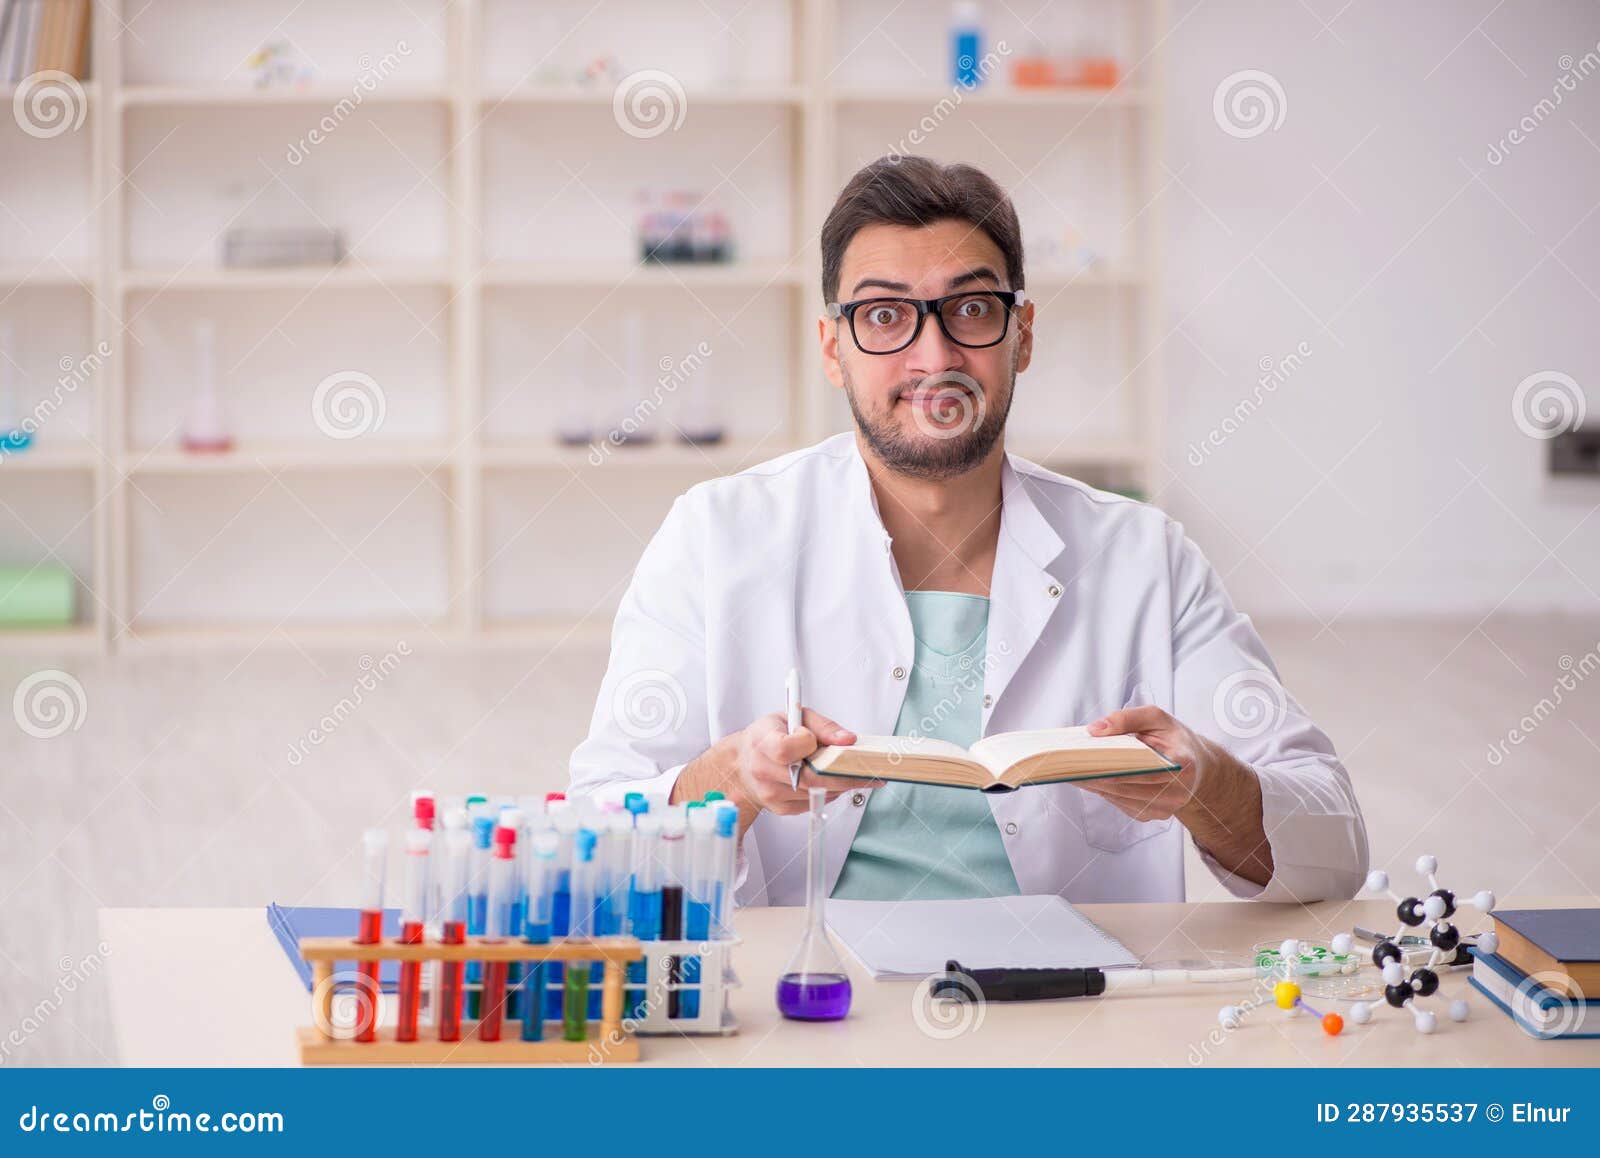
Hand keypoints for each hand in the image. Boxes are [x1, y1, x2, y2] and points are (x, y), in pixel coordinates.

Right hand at [673, 709, 878, 823]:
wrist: (743, 764)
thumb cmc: (771, 735)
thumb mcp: (793, 717)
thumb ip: (823, 726)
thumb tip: (849, 740)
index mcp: (763, 742)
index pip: (785, 749)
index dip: (804, 744)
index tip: (814, 738)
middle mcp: (763, 771)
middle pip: (809, 778)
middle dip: (844, 775)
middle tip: (869, 770)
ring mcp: (770, 793)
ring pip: (816, 793)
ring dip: (840, 785)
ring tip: (855, 773)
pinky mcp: (780, 809)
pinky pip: (813, 803)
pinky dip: (828, 792)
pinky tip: (832, 781)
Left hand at [1083, 705, 1272, 884]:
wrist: (1198, 765)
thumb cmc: (1174, 738)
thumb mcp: (1156, 718)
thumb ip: (1126, 718)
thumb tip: (1094, 730)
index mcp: (1182, 764)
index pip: (1142, 769)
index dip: (1111, 765)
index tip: (1083, 759)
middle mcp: (1178, 792)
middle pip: (1126, 785)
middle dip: (1095, 774)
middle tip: (1066, 765)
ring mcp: (1165, 808)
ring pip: (1120, 797)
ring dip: (1094, 784)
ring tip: (1070, 770)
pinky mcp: (1153, 815)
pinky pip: (1122, 803)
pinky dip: (1104, 790)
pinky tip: (1088, 779)